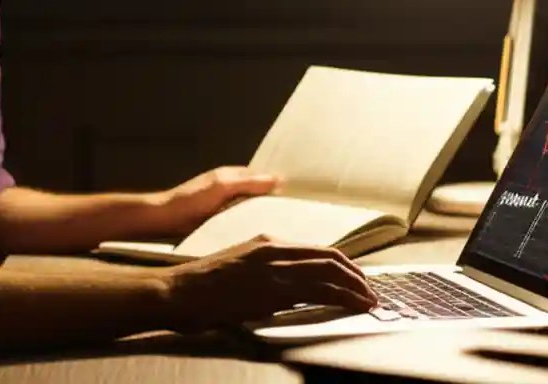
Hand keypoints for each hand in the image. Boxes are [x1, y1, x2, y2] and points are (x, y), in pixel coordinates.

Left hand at [157, 166, 281, 235]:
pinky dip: (250, 225)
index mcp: (233, 175)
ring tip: (281, 228)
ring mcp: (225, 205)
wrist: (165, 219)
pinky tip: (259, 235)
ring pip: (250, 208)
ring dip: (262, 215)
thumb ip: (249, 182)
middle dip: (272, 201)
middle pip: (258, 193)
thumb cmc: (192, 200)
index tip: (295, 199)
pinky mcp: (220, 220)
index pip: (262, 177)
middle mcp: (231, 188)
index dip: (276, 185)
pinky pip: (241, 221)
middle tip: (291, 217)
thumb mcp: (222, 187)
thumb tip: (279, 179)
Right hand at [160, 235, 378, 331]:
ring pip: (330, 271)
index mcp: (266, 242)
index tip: (354, 277)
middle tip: (369, 289)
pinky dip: (344, 297)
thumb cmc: (201, 286)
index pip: (315, 249)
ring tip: (370, 300)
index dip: (341, 263)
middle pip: (329, 257)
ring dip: (355, 287)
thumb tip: (288, 290)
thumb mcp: (239, 269)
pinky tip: (355, 305)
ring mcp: (275, 268)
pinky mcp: (273, 288)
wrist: (178, 291)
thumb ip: (265, 273)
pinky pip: (320, 290)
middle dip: (355, 274)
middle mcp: (274, 249)